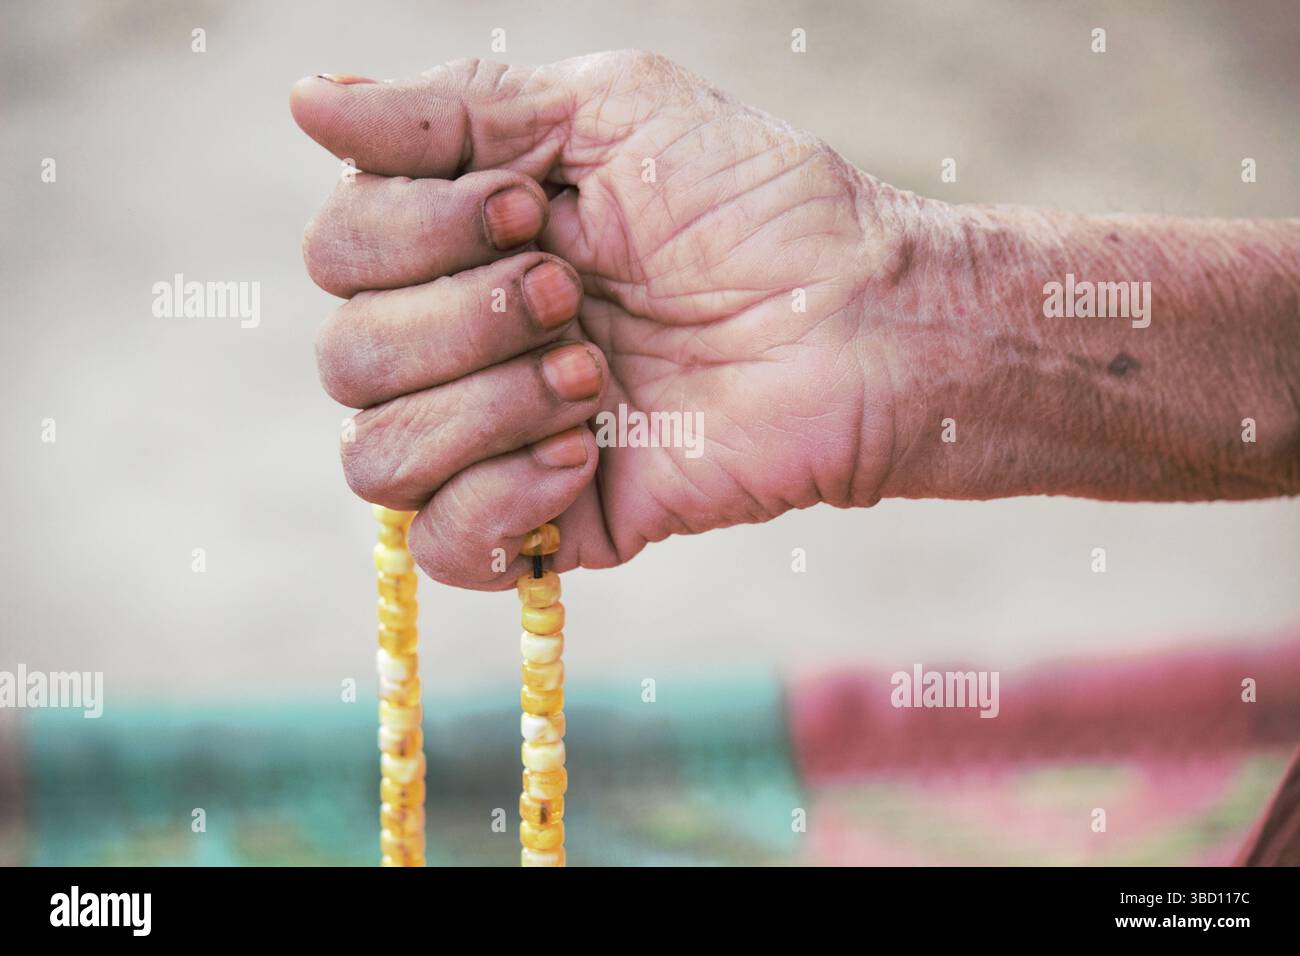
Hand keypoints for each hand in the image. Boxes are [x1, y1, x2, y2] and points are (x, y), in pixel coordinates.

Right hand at [293, 52, 903, 587]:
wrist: (862, 319)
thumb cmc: (752, 202)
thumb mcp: (607, 110)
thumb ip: (453, 109)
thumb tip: (301, 101)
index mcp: (463, 247)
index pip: (338, 255)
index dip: (417, 232)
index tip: (542, 206)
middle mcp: (465, 345)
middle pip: (344, 359)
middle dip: (462, 319)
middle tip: (580, 295)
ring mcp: (504, 439)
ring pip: (375, 461)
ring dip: (481, 406)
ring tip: (595, 376)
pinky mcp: (556, 522)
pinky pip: (443, 549)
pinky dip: (496, 500)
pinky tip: (585, 453)